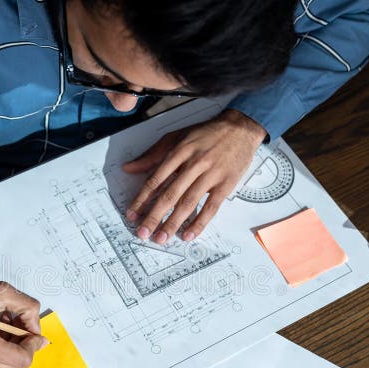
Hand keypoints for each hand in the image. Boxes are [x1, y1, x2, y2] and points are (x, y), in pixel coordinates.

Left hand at [123, 109, 265, 243]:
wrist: (240, 128)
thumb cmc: (206, 134)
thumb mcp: (176, 137)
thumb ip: (152, 155)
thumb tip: (128, 168)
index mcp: (178, 152)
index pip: (155, 179)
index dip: (142, 199)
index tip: (132, 214)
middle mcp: (193, 164)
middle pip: (170, 194)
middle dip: (154, 216)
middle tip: (143, 232)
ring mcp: (211, 175)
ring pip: (188, 203)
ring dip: (173, 223)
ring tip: (161, 238)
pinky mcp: (226, 184)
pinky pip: (211, 207)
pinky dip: (199, 223)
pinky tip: (188, 235)